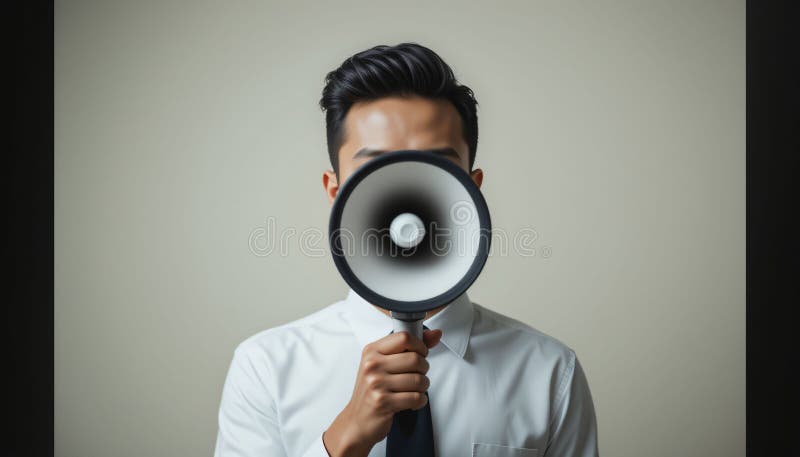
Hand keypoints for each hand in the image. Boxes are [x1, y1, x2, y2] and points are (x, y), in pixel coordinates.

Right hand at [322, 328, 442, 456]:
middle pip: (415, 359)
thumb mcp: (384, 364)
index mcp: (371, 351)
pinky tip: (412, 402)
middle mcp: (372, 365)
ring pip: (418, 379)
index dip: (420, 346)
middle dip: (424, 370)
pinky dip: (420, 401)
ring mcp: (376, 383)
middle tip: (417, 376)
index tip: (420, 355)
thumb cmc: (373, 390)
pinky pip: (416, 397)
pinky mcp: (382, 402)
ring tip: (414, 390)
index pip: (404, 337)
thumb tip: (436, 334)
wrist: (357, 421)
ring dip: (423, 388)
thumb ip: (410, 347)